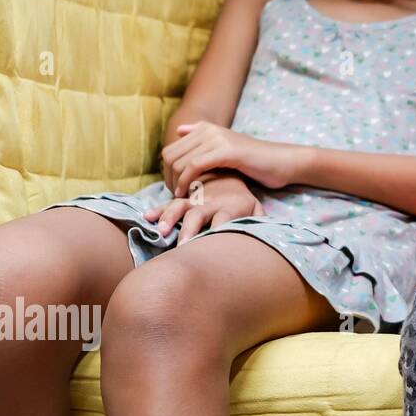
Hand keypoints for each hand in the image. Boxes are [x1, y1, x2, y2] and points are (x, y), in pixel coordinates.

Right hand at [144, 173, 264, 244]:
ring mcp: (197, 198)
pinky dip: (160, 210)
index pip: (225, 219)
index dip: (219, 230)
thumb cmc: (246, 200)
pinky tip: (148, 218)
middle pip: (200, 215)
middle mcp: (212, 202)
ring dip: (171, 218)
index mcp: (232, 206)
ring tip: (162, 231)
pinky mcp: (186, 196)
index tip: (213, 246)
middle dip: (191, 230)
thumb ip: (259, 223)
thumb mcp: (257, 210)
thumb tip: (267, 236)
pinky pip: (170, 202)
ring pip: (181, 206)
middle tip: (184, 246)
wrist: (233, 169)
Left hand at [163, 121, 301, 196]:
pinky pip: (194, 166)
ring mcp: (217, 139)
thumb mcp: (227, 146)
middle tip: (177, 195)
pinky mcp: (226, 151)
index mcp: (206, 128)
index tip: (175, 188)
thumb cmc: (254, 161)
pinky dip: (187, 182)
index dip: (166, 172)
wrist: (281, 162)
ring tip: (184, 197)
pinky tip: (190, 194)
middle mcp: (209, 130)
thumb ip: (204, 137)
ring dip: (176, 183)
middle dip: (168, 179)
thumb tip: (180, 130)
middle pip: (170, 156)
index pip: (170, 150)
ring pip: (179, 162)